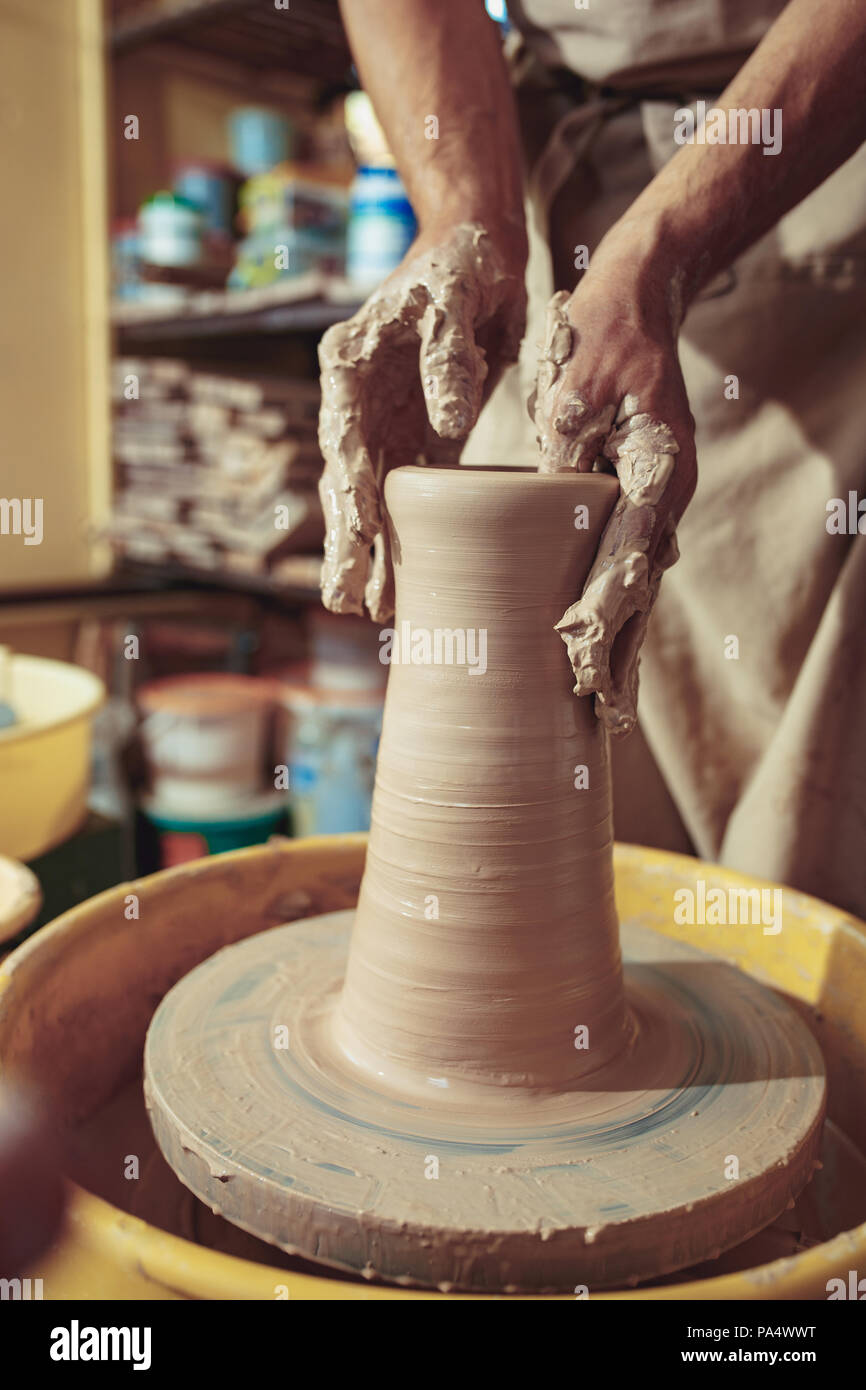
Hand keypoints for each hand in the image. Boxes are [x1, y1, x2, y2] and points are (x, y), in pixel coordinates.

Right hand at [318, 221, 526, 620]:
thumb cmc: (461, 258)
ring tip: (370, 609)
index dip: (348, 486)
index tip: (355, 531)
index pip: (343, 436)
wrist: (479, 246)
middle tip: (345, 602)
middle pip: (346, 481)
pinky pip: (409, 496)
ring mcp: (387, 424)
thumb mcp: (455, 293)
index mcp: (350, 366)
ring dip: (372, 552)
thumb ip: (447, 355)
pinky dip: (406, 537)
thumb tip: (447, 420)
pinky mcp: (422, 437)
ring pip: (372, 499)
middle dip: (346, 543)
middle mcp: (359, 402)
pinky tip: (404, 579)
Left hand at [531, 246, 696, 735]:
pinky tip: (606, 641)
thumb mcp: (571, 389)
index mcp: (658, 474)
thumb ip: (563, 456)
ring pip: (641, 584)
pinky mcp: (644, 496)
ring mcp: (660, 499)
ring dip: (624, 640)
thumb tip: (551, 510)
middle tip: (603, 716)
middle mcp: (667, 497)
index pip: (625, 562)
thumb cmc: (597, 336)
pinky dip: (620, 604)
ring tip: (608, 701)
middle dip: (621, 653)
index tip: (577, 662)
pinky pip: (634, 561)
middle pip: (642, 591)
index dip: (601, 615)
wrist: (639, 297)